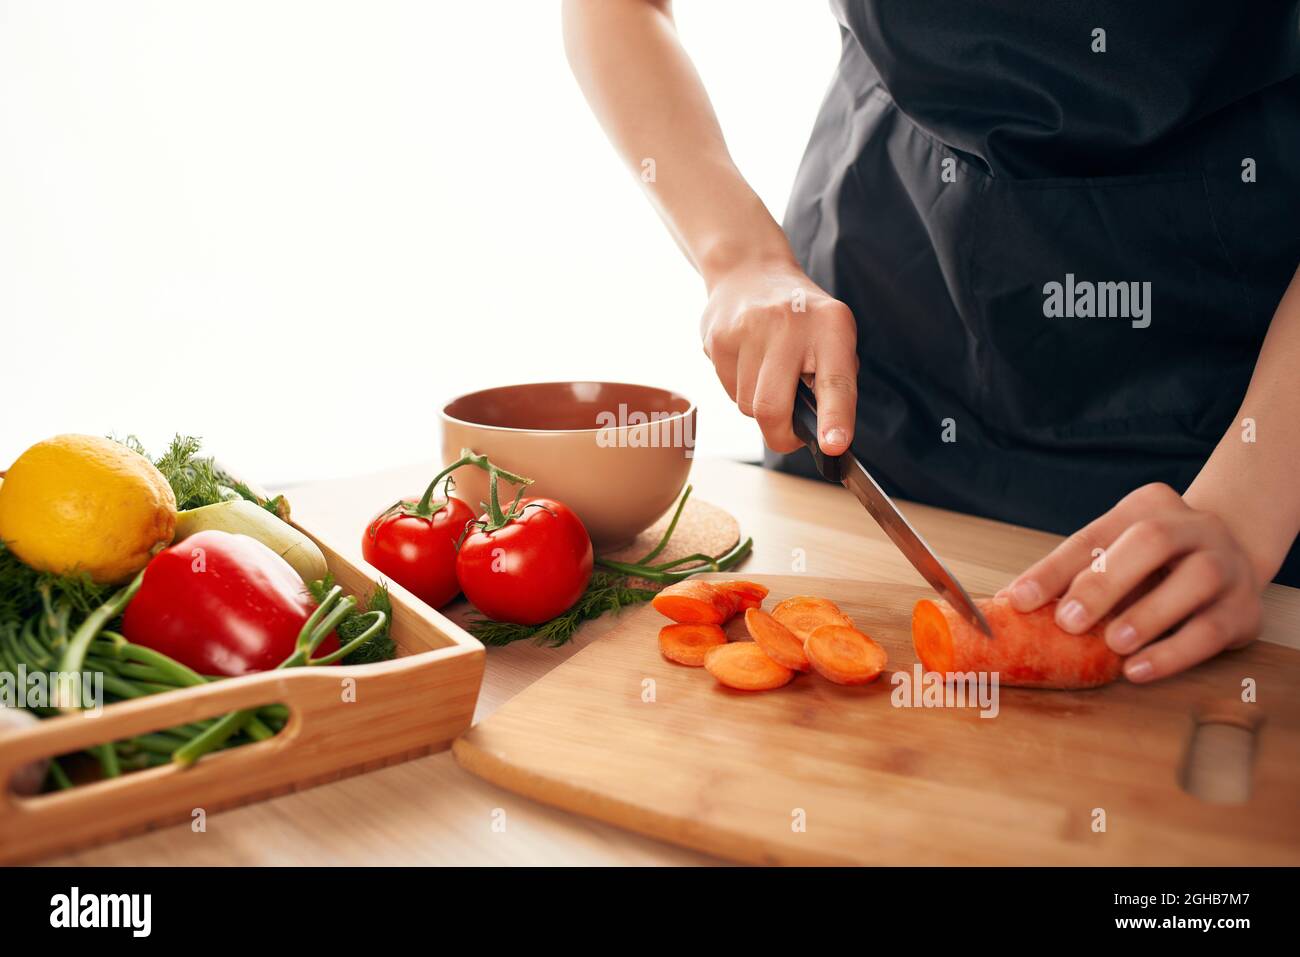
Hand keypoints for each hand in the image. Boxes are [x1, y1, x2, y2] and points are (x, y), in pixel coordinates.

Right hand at [700, 258, 857, 454]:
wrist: (750, 271)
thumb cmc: (802, 318)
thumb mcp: (833, 336)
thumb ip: (834, 380)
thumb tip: (824, 434)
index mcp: (831, 325)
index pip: (835, 380)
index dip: (835, 418)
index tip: (834, 446)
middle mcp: (788, 324)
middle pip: (773, 407)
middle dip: (781, 436)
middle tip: (791, 437)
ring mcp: (748, 329)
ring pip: (747, 405)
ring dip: (760, 406)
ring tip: (769, 375)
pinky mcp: (717, 338)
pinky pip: (727, 391)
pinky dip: (740, 389)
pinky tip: (747, 362)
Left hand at [1002, 483, 1262, 682]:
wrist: (1234, 560)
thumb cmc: (1154, 564)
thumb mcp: (1115, 555)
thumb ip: (1071, 575)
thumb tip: (1012, 603)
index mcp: (1147, 507)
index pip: (1093, 536)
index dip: (1052, 570)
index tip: (1019, 601)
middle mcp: (1193, 528)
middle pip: (1151, 541)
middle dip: (1105, 583)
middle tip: (1068, 622)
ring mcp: (1226, 564)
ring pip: (1194, 581)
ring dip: (1148, 615)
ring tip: (1112, 644)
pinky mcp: (1244, 609)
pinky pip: (1211, 631)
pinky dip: (1172, 654)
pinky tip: (1138, 669)